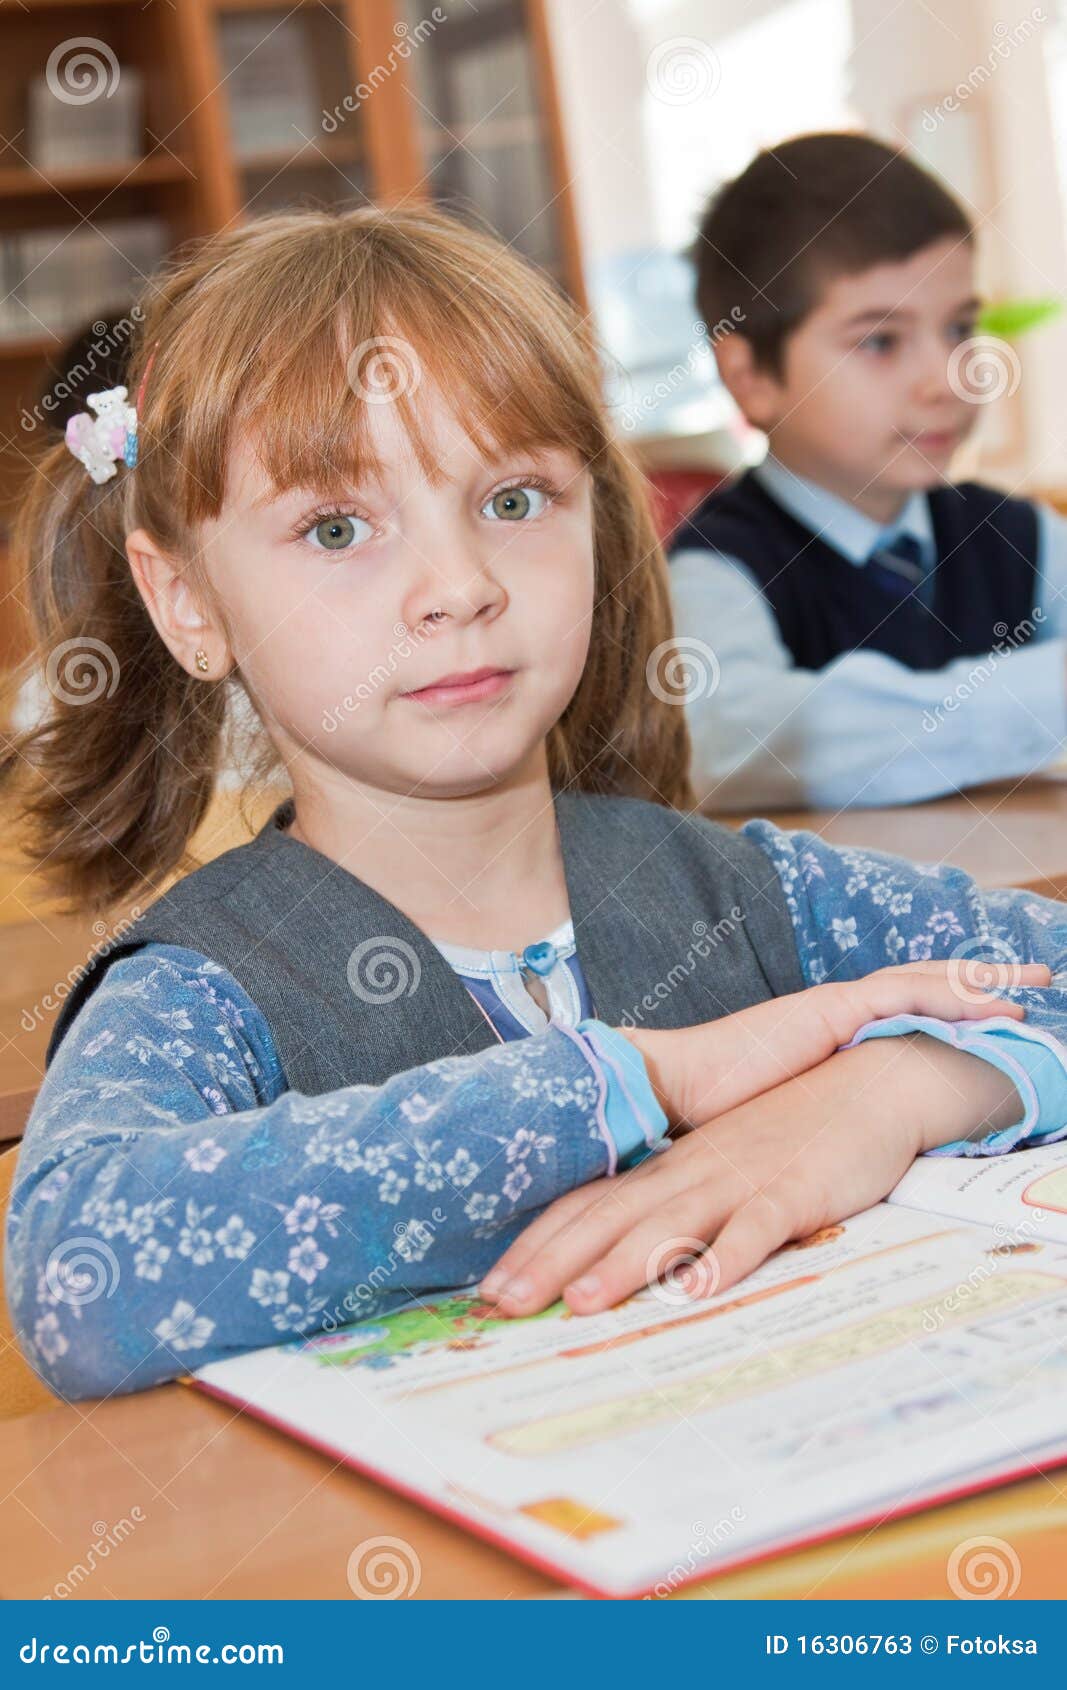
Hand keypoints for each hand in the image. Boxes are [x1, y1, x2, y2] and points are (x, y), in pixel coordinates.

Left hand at [479, 1028, 1029, 1316]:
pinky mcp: (793, 1191)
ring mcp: (741, 1177)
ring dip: (624, 1262)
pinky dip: (724, 1258)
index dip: (536, 1245)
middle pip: (609, 1217)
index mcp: (669, 1167)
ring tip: (580, 1301)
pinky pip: (755, 1227)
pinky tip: (695, 1290)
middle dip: (551, 1262)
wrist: (868, 1084)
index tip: (489, 1290)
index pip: (586, 1205)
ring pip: (671, 1222)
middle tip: (501, 1306)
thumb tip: (617, 1254)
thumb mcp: (720, 1165)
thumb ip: (673, 1204)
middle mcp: (692, 1170)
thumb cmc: (790, 1134)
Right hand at [621, 959, 1048, 1129]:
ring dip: (980, 982)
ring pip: (925, 982)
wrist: (676, 1085)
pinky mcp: (832, 1010)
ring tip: (1030, 987)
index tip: (990, 1008)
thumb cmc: (715, 1108)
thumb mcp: (784, 1112)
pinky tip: (990, 1005)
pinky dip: (953, 997)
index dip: (948, 1001)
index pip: (900, 1005)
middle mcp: (839, 1010)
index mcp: (829, 1029)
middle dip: (979, 981)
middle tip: (1031, 983)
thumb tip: (839, 1137)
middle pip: (924, 984)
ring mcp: (836, 1005)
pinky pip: (906, 996)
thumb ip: (817, 1112)